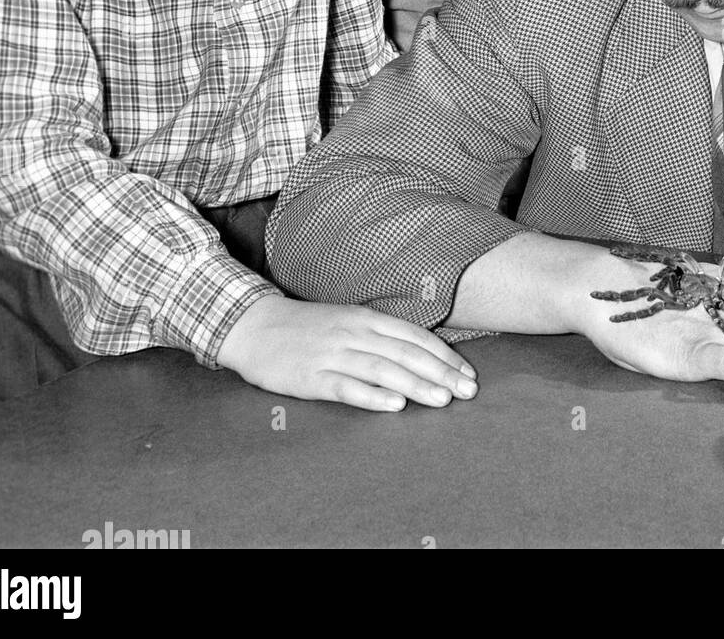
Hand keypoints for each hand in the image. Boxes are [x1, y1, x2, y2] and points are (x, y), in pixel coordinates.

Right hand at [217, 295, 479, 410]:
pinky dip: (372, 396)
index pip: (414, 336)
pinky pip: (345, 387)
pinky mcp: (310, 377)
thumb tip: (421, 354)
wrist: (254, 326)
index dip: (444, 355)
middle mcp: (353, 333)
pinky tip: (394, 405)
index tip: (468, 373)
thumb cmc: (307, 327)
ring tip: (443, 400)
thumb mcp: (348, 321)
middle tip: (469, 392)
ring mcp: (332, 354)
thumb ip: (380, 335)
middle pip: (405, 353)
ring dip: (416, 385)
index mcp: (365, 318)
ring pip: (382, 369)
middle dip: (441, 373)